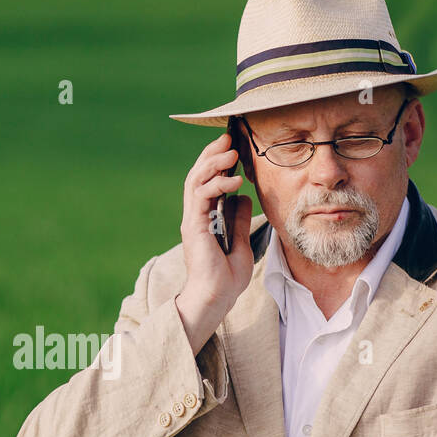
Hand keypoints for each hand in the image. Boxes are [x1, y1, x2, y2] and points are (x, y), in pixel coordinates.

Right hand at [175, 132, 254, 352]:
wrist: (216, 298)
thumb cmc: (226, 277)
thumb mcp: (240, 242)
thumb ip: (239, 219)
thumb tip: (243, 197)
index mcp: (205, 217)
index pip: (207, 182)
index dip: (218, 162)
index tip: (233, 146)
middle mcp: (195, 216)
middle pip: (198, 174)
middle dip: (213, 154)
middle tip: (229, 138)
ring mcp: (192, 220)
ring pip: (195, 180)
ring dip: (213, 163)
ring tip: (230, 152)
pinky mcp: (193, 227)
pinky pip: (200, 197)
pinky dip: (215, 184)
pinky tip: (233, 180)